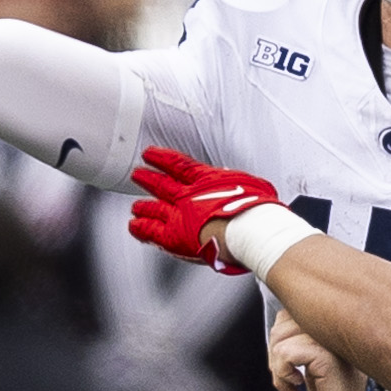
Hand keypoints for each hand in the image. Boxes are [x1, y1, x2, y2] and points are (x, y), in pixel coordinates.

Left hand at [128, 146, 282, 273]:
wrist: (248, 230)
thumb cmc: (256, 211)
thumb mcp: (251, 185)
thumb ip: (236, 182)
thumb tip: (236, 180)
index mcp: (206, 180)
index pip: (178, 165)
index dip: (162, 158)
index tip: (151, 154)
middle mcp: (189, 196)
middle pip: (162, 185)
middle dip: (148, 179)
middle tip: (138, 174)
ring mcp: (179, 216)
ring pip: (154, 208)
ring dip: (143, 206)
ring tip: (136, 206)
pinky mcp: (174, 236)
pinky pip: (151, 231)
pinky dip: (141, 228)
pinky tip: (134, 227)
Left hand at [269, 310, 367, 390]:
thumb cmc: (332, 386)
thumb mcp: (310, 354)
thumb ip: (297, 335)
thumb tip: (275, 330)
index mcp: (328, 320)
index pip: (287, 313)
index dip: (279, 340)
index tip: (288, 364)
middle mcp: (331, 323)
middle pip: (280, 326)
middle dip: (275, 357)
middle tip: (288, 378)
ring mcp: (329, 337)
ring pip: (280, 340)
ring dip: (279, 370)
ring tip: (294, 384)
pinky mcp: (325, 355)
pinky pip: (285, 354)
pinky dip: (284, 374)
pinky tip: (299, 384)